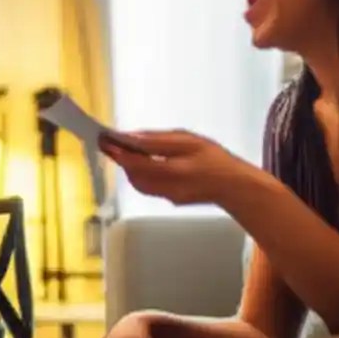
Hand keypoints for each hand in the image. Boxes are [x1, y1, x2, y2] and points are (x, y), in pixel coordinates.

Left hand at [100, 130, 254, 205]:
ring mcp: (168, 196)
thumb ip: (158, 140)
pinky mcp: (168, 200)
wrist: (234, 186)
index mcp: (177, 170)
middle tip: (109, 142)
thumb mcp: (189, 141)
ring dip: (128, 166)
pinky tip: (139, 162)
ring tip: (122, 150)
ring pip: (137, 182)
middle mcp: (170, 187)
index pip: (139, 162)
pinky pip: (146, 187)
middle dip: (120, 157)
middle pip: (134, 174)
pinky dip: (138, 174)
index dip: (119, 151)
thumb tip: (131, 137)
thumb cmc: (214, 158)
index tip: (104, 139)